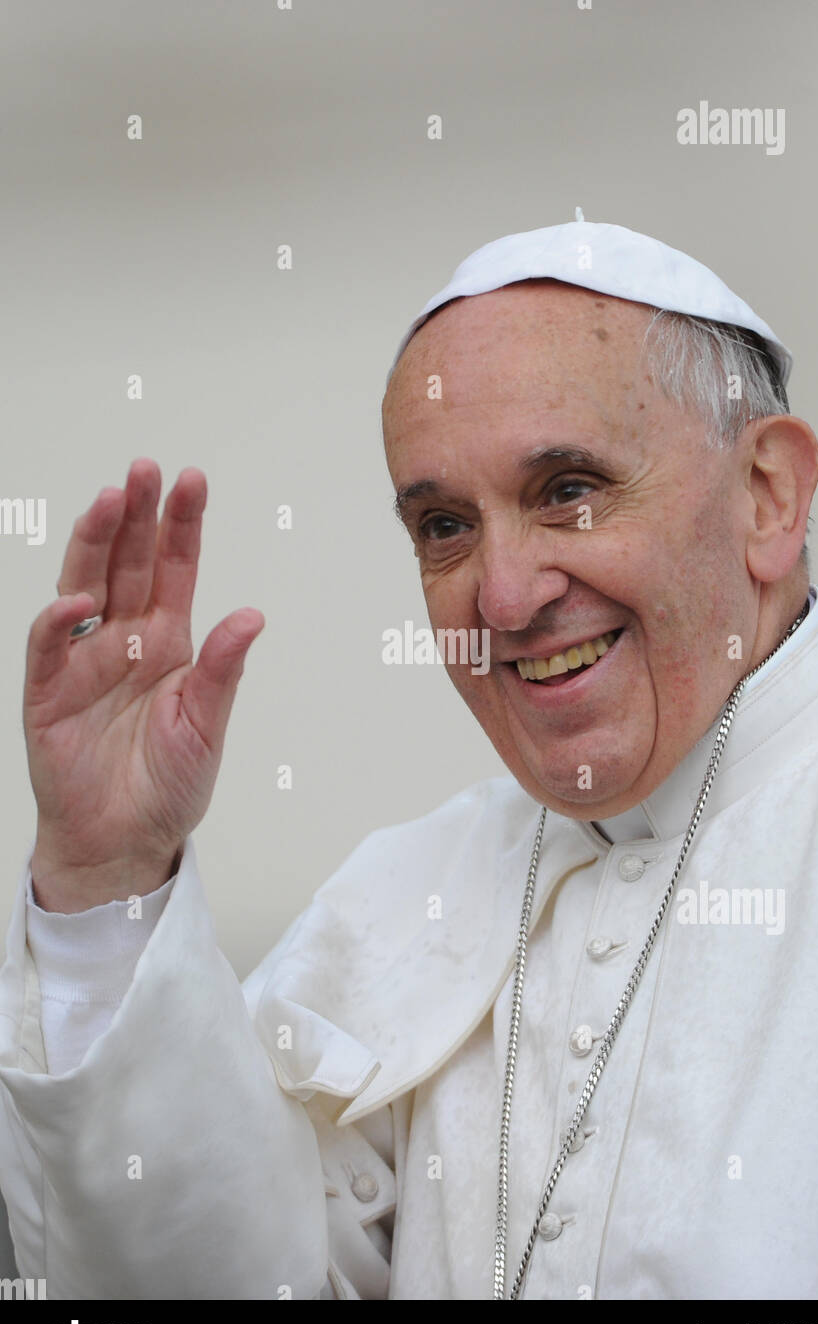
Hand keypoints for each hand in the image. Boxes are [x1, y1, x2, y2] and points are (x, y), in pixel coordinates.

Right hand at [24, 458, 263, 879]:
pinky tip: (81, 600)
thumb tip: (251, 614)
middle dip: (136, 514)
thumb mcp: (206, 725)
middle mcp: (123, 639)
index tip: (192, 480)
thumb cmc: (168, 785)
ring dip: (95, 542)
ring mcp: (82, 660)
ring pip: (85, 583)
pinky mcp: (48, 692)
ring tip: (111, 501)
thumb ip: (223, 669)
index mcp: (166, 640)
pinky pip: (49, 645)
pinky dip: (61, 619)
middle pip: (127, 562)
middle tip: (145, 468)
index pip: (173, 568)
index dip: (181, 525)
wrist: (126, 843)